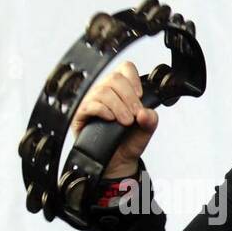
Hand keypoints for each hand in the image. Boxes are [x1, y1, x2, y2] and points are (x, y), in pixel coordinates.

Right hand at [70, 60, 157, 178]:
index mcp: (121, 90)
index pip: (125, 68)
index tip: (140, 96)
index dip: (133, 79)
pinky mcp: (81, 113)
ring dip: (118, 107)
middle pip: (114, 78)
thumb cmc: (129, 142)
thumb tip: (146, 113)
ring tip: (126, 122)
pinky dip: (103, 110)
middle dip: (129, 97)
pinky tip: (111, 119)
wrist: (119, 162)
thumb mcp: (146, 130)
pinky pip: (89, 104)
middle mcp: (105, 92)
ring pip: (103, 91)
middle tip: (134, 115)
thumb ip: (151, 120)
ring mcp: (91, 101)